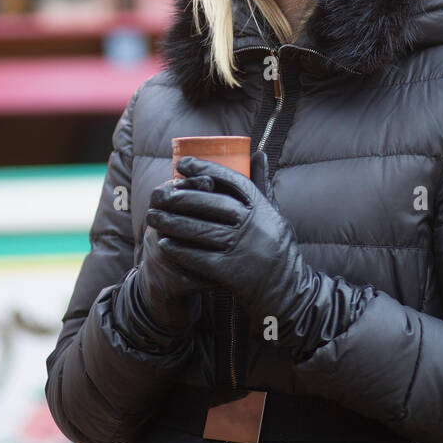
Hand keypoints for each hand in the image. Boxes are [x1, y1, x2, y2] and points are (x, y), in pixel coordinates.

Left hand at [145, 153, 371, 358]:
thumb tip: (257, 152)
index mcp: (261, 207)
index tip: (183, 164)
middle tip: (158, 193)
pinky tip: (164, 244)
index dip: (205, 169)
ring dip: (173, 223)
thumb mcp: (274, 212)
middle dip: (180, 197)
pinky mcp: (231, 272)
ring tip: (154, 217)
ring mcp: (242, 249)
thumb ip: (263, 183)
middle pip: (210, 204)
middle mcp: (252, 225)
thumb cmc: (277, 247)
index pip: (231, 180)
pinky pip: (200, 258)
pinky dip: (180, 250)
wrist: (288, 290)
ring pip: (201, 230)